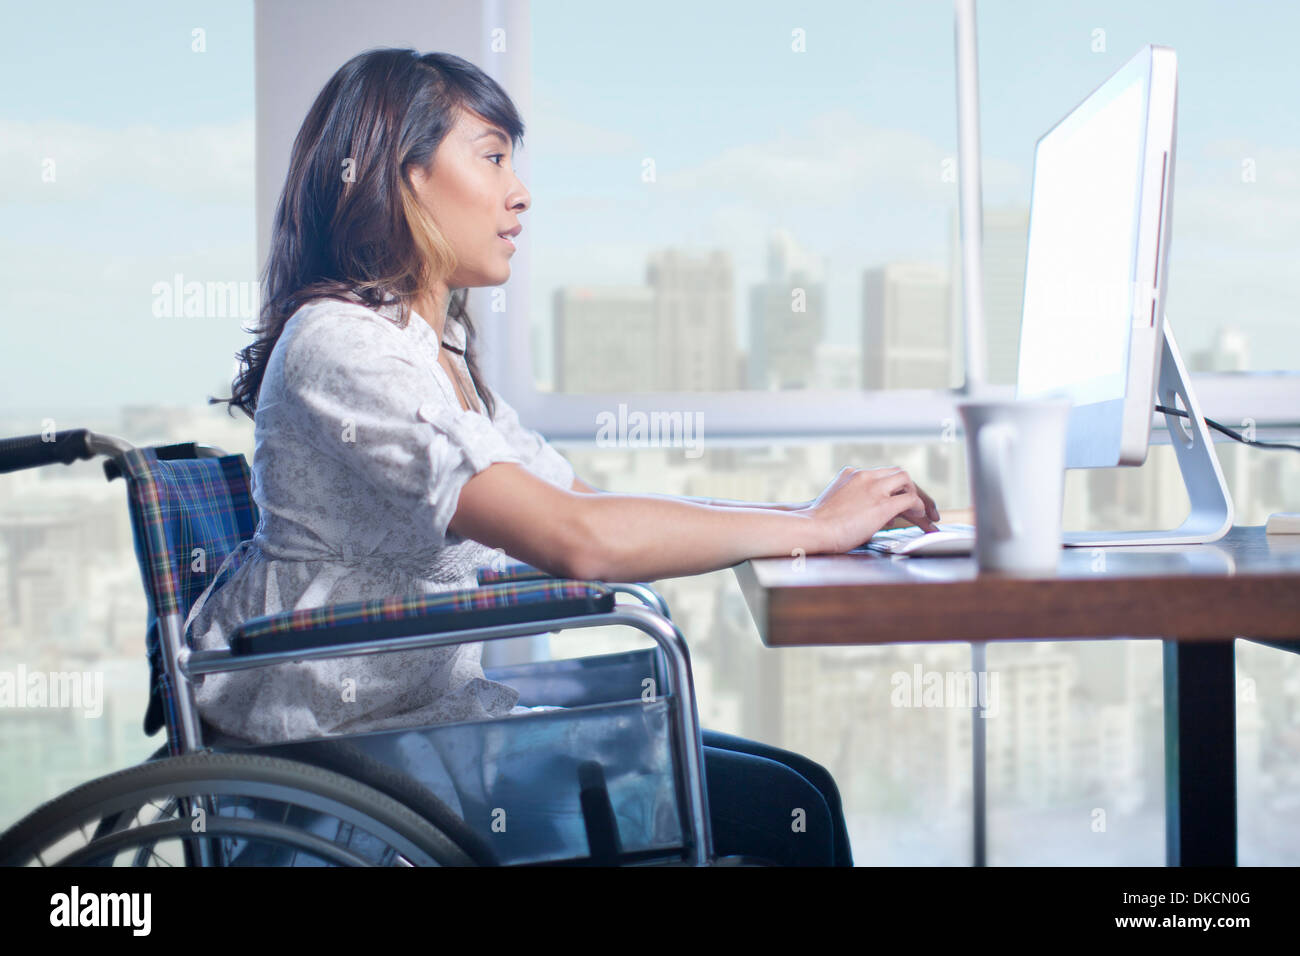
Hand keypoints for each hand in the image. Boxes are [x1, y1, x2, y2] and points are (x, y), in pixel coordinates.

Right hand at [802, 466, 939, 552]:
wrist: (811, 528)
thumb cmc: (817, 525)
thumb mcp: (836, 504)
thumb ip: (855, 503)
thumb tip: (879, 516)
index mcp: (851, 474)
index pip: (882, 475)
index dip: (896, 488)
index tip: (903, 501)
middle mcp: (864, 476)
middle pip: (898, 474)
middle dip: (913, 489)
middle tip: (925, 507)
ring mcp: (873, 488)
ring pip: (906, 481)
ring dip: (918, 497)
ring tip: (927, 515)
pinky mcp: (882, 504)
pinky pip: (910, 499)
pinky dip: (919, 507)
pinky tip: (922, 518)